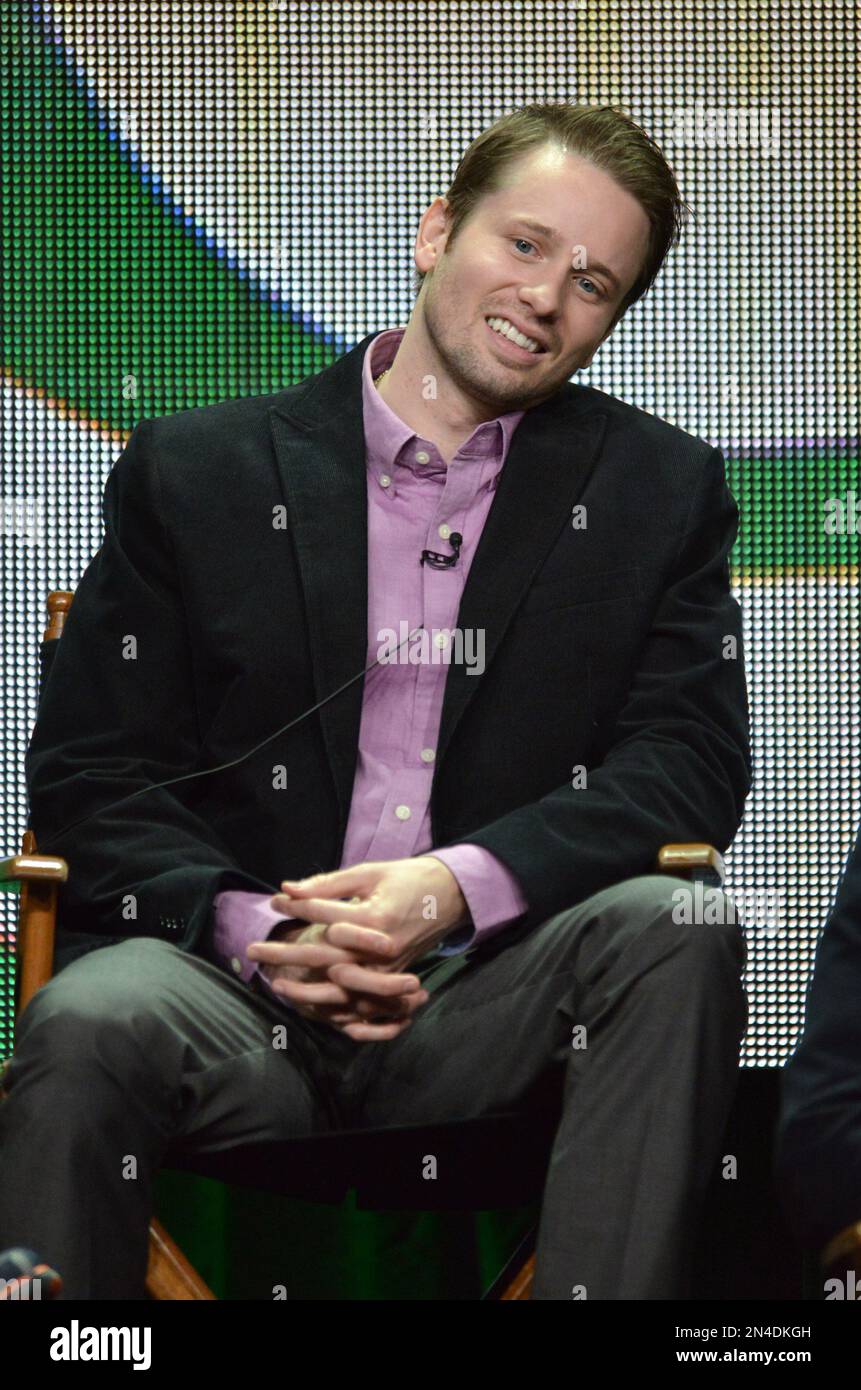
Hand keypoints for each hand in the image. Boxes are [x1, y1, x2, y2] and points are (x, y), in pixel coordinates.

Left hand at [253, 857, 469, 1040]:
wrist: (450, 898)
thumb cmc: (407, 879)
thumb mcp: (370, 872)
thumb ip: (329, 883)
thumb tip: (289, 888)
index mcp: (375, 917)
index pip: (323, 916)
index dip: (295, 907)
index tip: (272, 901)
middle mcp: (380, 950)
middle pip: (323, 956)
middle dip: (284, 954)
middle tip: (251, 951)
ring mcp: (387, 971)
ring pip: (339, 990)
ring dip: (304, 989)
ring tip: (274, 984)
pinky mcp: (393, 984)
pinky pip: (360, 1005)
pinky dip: (334, 1009)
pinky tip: (309, 1006)